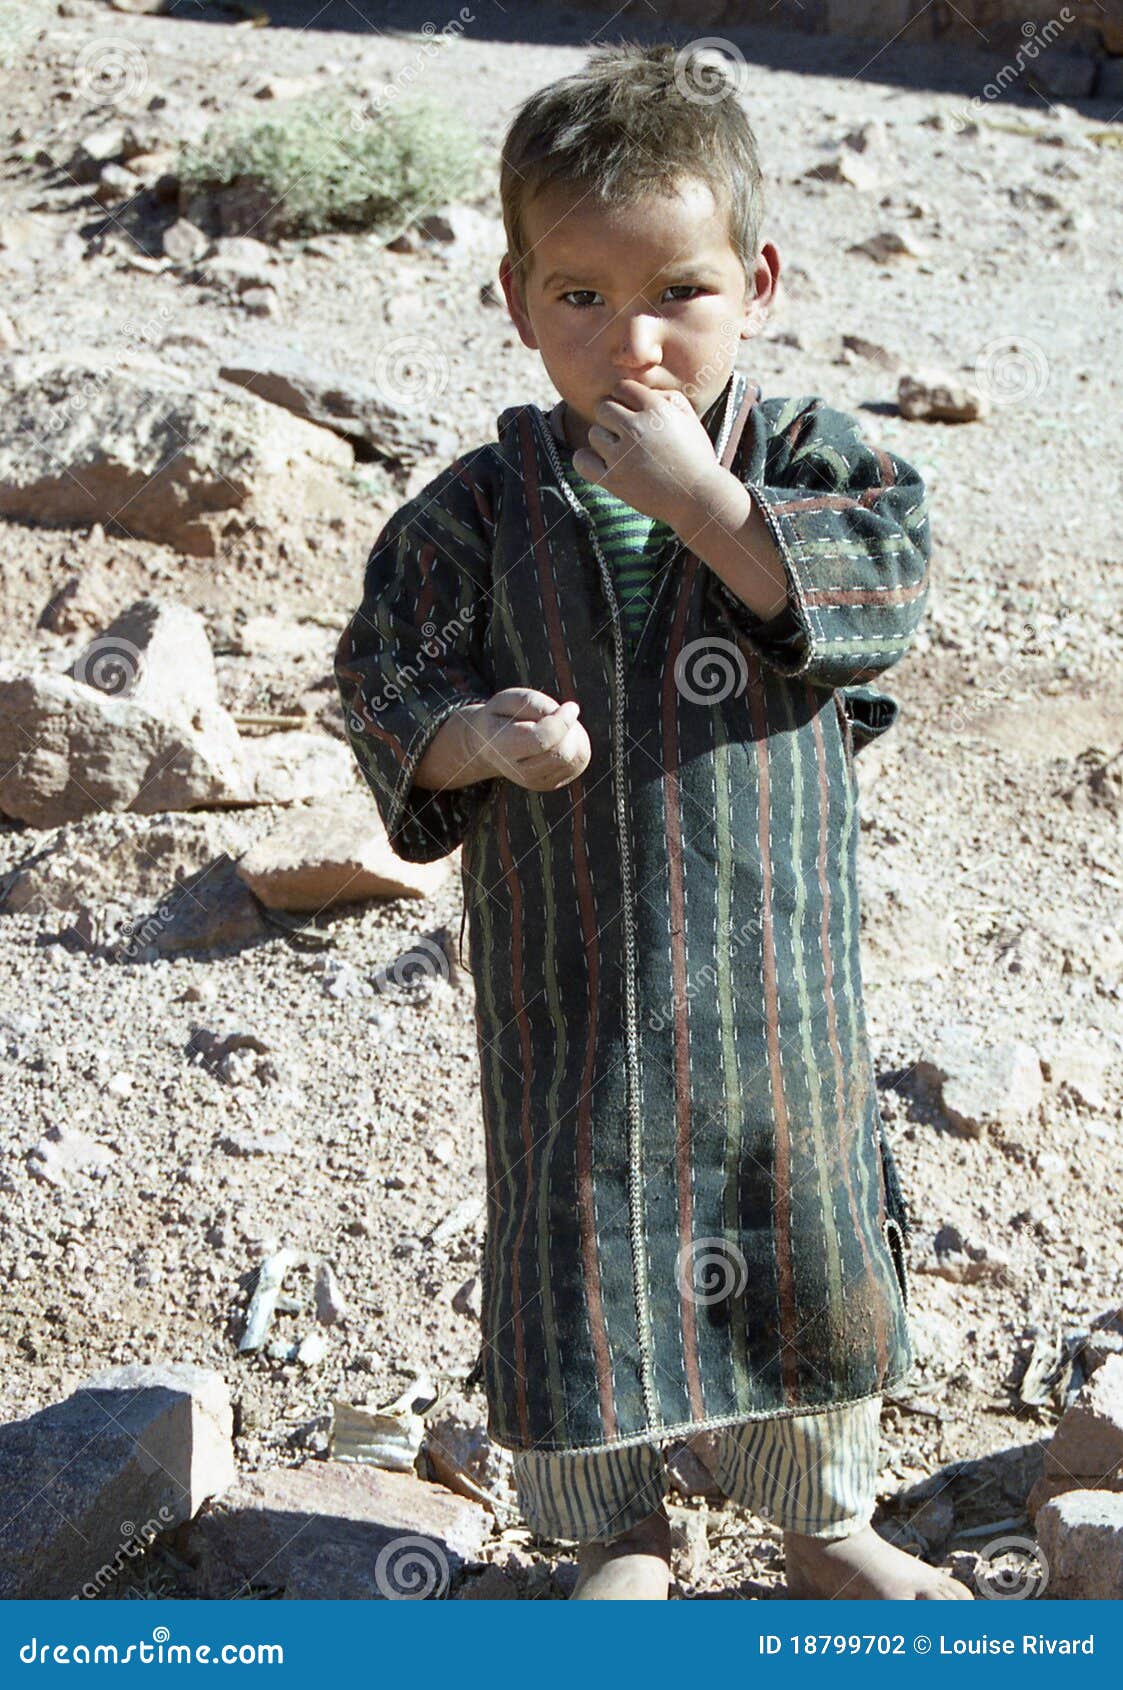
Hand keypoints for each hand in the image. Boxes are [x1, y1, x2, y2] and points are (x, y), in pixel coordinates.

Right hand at [472, 688, 590, 791]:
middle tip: (559, 714)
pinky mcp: (549, 784)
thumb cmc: (502, 716)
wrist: (490, 744)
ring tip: (557, 725)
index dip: (562, 722)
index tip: (570, 706)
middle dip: (569, 728)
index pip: (541, 740)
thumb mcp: (510, 699)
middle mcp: (518, 771)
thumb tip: (568, 714)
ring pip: (574, 758)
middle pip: (561, 752)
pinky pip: (579, 762)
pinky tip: (562, 737)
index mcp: (503, 745)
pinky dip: (578, 745)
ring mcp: (534, 782)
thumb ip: (535, 703)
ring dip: (575, 735)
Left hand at [571, 378, 722, 527]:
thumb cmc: (697, 458)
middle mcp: (637, 428)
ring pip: (594, 433)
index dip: (625, 398)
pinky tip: (600, 462)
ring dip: (604, 440)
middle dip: (612, 417)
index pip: (623, 388)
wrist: (698, 498)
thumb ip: (669, 398)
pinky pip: (582, 461)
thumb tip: (643, 391)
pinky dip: (585, 460)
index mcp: (657, 409)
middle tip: (624, 433)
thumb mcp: (691, 420)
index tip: (632, 412)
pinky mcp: (614, 480)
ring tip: (621, 452)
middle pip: (603, 408)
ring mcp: (623, 455)